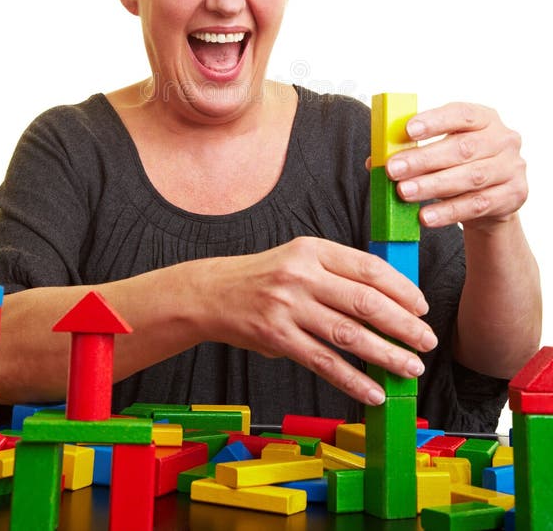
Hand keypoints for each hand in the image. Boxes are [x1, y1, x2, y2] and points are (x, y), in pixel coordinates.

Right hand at [198, 237, 437, 405]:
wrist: (213, 292)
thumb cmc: (267, 276)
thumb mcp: (300, 258)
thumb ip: (338, 273)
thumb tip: (391, 300)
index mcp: (313, 249)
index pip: (368, 267)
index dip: (401, 289)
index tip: (422, 307)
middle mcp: (301, 275)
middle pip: (365, 302)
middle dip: (404, 325)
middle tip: (427, 341)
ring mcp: (288, 307)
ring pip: (349, 335)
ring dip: (386, 355)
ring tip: (411, 368)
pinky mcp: (277, 338)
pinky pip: (323, 362)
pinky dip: (353, 380)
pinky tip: (374, 391)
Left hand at [387, 102, 526, 231]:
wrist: (494, 196)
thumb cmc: (460, 165)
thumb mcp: (442, 149)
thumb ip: (413, 149)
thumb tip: (376, 160)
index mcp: (485, 118)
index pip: (461, 114)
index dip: (434, 121)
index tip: (407, 130)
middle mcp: (503, 140)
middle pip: (462, 149)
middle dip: (424, 160)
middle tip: (393, 170)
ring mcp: (511, 168)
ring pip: (470, 178)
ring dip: (432, 186)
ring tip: (404, 193)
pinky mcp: (513, 196)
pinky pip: (476, 205)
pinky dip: (448, 212)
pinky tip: (425, 216)